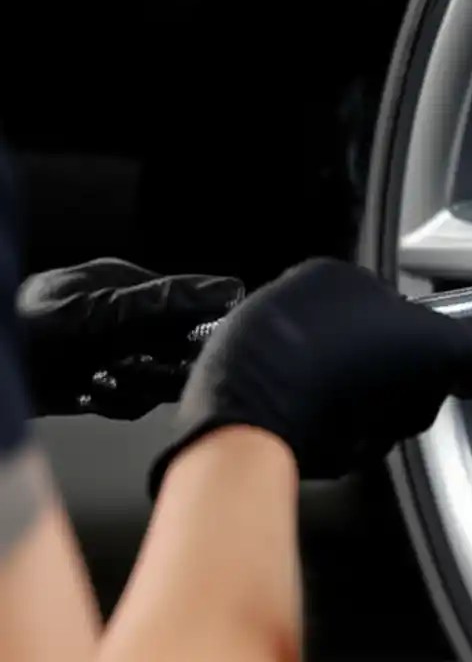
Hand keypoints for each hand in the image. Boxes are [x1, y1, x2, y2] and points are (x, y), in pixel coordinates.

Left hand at [18, 258, 243, 418]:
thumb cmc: (29, 328)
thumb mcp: (97, 310)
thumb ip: (162, 301)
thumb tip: (227, 289)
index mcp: (122, 284)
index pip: (186, 300)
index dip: (205, 321)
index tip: (225, 340)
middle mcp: (121, 317)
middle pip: (176, 343)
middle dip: (166, 364)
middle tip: (144, 369)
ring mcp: (110, 351)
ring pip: (158, 376)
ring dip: (137, 386)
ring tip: (103, 380)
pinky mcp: (99, 383)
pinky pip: (133, 399)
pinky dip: (116, 402)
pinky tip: (88, 394)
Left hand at [149, 258, 471, 490]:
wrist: (258, 421)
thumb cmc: (341, 369)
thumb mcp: (440, 350)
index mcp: (334, 277)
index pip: (403, 318)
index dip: (424, 359)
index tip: (426, 382)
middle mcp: (289, 304)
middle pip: (374, 361)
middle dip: (390, 397)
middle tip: (387, 411)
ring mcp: (258, 350)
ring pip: (341, 395)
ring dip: (359, 422)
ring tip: (351, 431)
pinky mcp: (238, 396)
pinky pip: (303, 419)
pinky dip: (320, 437)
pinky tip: (320, 444)